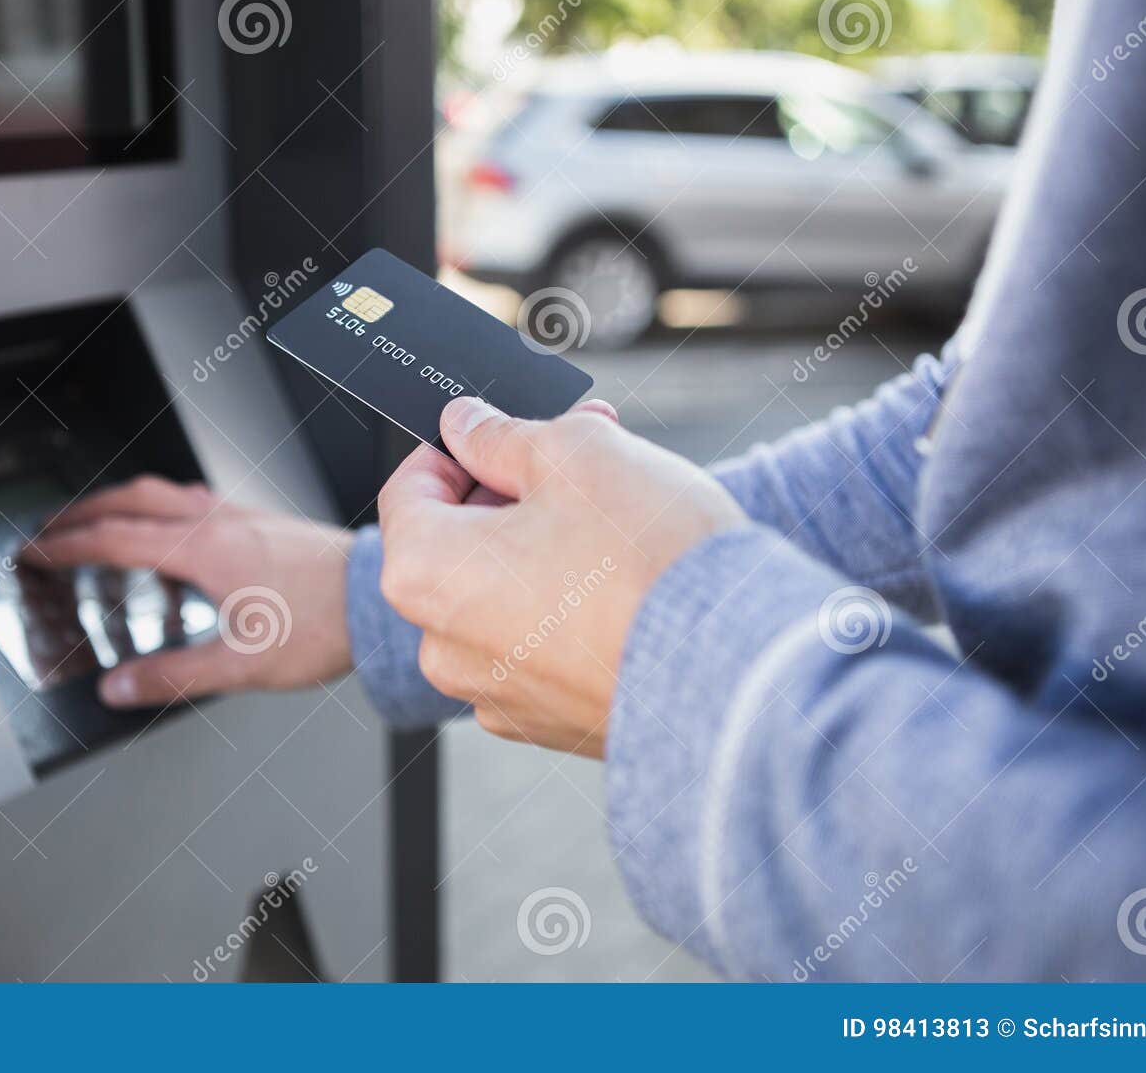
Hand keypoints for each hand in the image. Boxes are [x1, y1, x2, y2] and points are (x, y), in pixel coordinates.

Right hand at [22, 476, 351, 706]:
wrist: (379, 599)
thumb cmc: (324, 624)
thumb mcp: (241, 665)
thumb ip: (173, 676)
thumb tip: (119, 686)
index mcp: (204, 550)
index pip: (113, 539)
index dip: (65, 545)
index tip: (33, 551)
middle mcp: (219, 522)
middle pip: (131, 501)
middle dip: (83, 512)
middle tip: (51, 528)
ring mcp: (242, 516)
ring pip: (165, 493)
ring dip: (122, 503)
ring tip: (99, 523)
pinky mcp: (262, 521)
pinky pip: (196, 501)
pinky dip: (163, 508)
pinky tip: (173, 530)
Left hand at [377, 396, 746, 756]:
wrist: (735, 668)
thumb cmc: (651, 562)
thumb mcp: (574, 452)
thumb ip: (502, 435)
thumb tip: (468, 424)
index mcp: (424, 573)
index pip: (410, 489)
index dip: (459, 449)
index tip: (502, 436)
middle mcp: (443, 646)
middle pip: (458, 546)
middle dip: (515, 495)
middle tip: (581, 463)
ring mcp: (495, 694)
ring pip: (502, 597)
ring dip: (545, 550)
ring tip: (619, 521)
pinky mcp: (549, 722)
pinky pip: (540, 647)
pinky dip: (569, 612)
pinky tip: (628, 587)